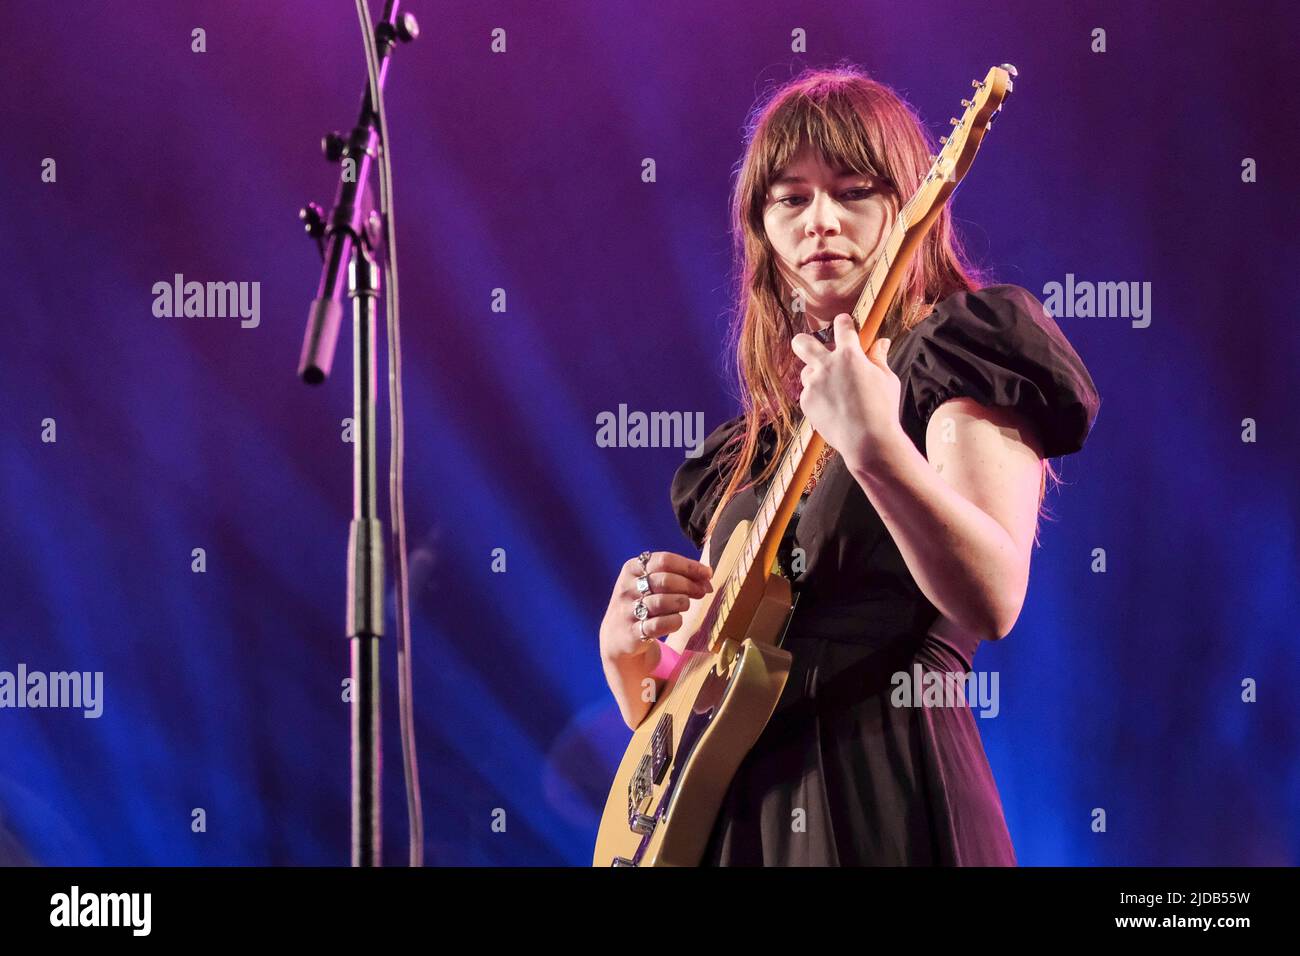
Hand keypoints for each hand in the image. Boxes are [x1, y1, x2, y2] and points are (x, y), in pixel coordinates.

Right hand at [599, 551, 712, 661]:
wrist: (618, 636)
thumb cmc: (642, 603)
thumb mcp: (651, 584)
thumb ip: (677, 576)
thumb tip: (707, 575)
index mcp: (632, 568)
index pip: (664, 560)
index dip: (689, 566)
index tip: (707, 574)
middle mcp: (627, 588)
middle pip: (665, 580)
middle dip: (689, 585)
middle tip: (701, 592)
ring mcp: (627, 610)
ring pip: (662, 602)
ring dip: (681, 603)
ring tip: (685, 605)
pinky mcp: (632, 632)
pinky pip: (660, 624)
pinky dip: (674, 621)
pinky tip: (676, 620)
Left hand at [790, 313, 905, 472]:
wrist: (867, 440)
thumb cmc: (882, 409)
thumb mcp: (887, 379)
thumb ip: (879, 358)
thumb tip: (881, 341)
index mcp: (850, 355)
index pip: (843, 328)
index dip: (843, 322)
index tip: (843, 321)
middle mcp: (828, 365)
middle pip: (803, 343)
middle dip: (803, 341)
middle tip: (806, 345)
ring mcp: (814, 384)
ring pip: (807, 372)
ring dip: (816, 377)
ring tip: (833, 392)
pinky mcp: (806, 402)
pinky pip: (809, 394)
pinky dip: (818, 399)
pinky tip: (833, 409)